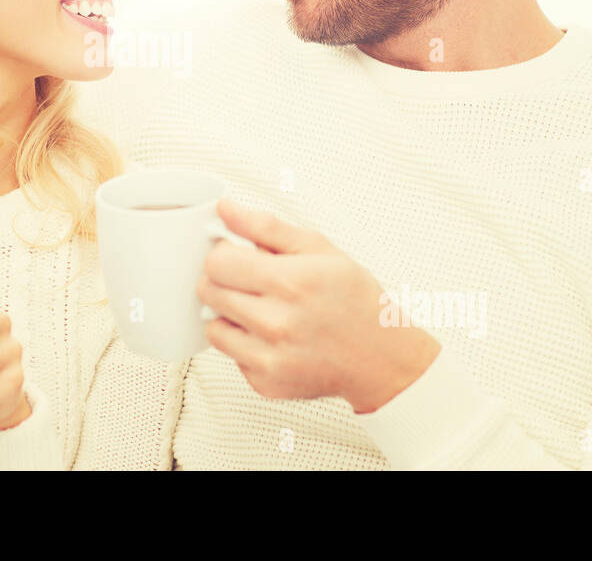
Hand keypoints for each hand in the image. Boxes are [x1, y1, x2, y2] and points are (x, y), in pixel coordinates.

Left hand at [196, 198, 441, 413]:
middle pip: (209, 291)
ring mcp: (270, 358)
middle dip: (222, 280)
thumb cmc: (353, 299)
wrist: (382, 357)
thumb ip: (265, 227)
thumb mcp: (319, 249)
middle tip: (249, 280)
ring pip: (212, 325)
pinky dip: (243, 342)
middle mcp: (277, 323)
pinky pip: (230, 354)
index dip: (223, 253)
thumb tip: (225, 208)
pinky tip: (271, 335)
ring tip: (259, 308)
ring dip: (228, 313)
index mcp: (290, 283)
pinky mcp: (266, 383)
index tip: (236, 254)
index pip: (217, 262)